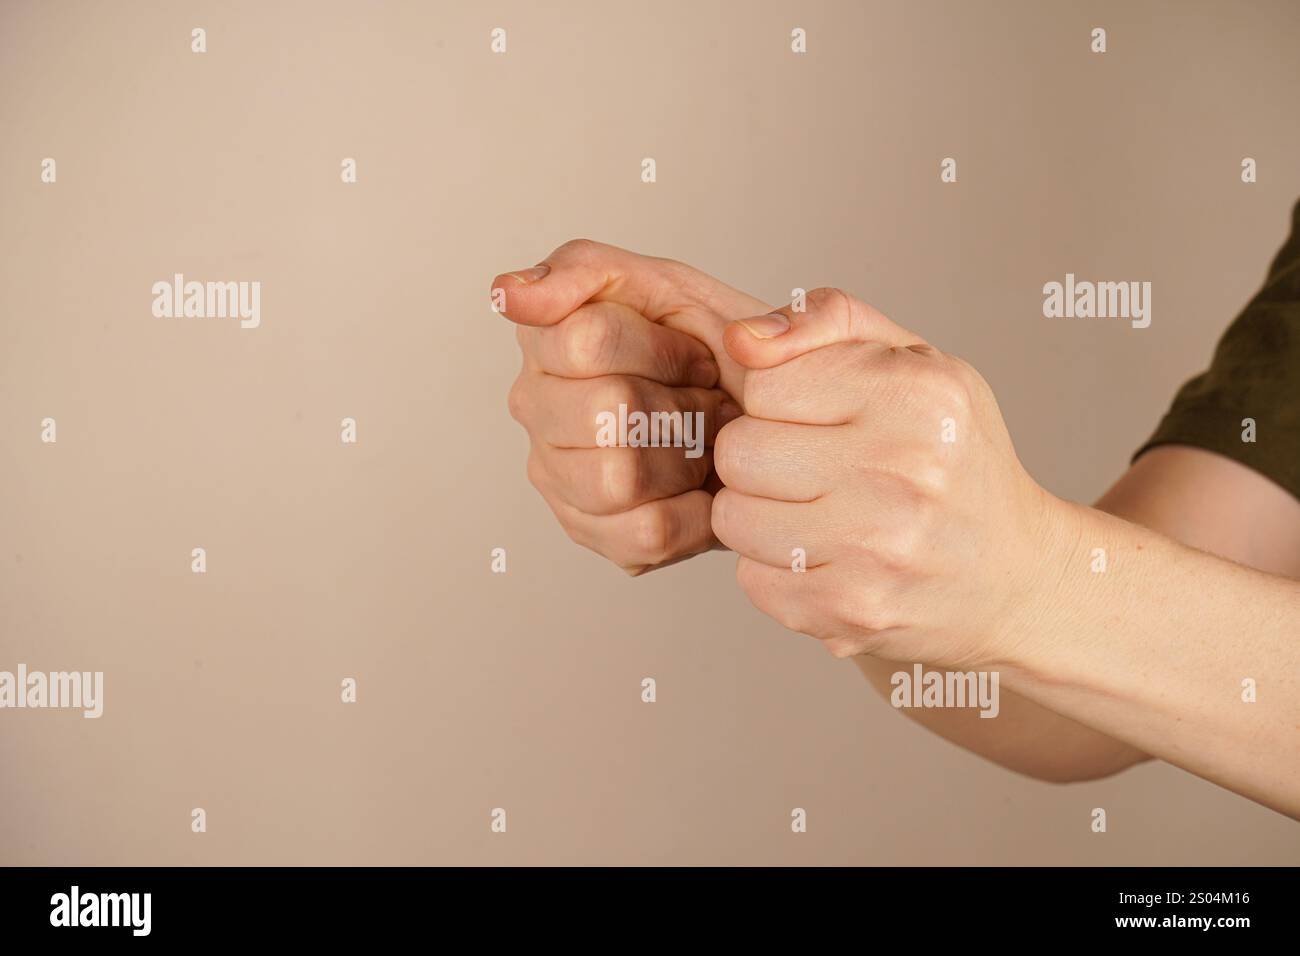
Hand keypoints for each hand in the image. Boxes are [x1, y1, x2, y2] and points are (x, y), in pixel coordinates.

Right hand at [492, 239, 768, 573]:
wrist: (773, 422)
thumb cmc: (716, 352)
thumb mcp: (667, 288)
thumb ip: (583, 270)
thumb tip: (506, 294)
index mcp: (543, 337)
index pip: (586, 341)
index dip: (662, 350)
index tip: (694, 355)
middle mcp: (533, 406)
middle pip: (604, 412)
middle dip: (680, 405)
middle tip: (707, 403)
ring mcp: (554, 475)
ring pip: (619, 476)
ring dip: (686, 458)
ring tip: (703, 443)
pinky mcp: (590, 532)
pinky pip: (648, 530)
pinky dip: (697, 511)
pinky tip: (701, 489)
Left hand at [710, 288, 1068, 668]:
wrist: (1016, 576)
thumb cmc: (951, 454)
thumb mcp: (913, 360)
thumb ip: (825, 322)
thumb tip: (740, 339)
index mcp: (917, 394)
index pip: (763, 383)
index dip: (776, 400)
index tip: (818, 419)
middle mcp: (903, 471)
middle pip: (738, 452)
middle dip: (759, 458)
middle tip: (809, 470)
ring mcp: (878, 549)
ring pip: (733, 519)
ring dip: (759, 517)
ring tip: (814, 514)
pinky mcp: (854, 612)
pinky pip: (752, 582)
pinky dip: (777, 572)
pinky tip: (827, 560)